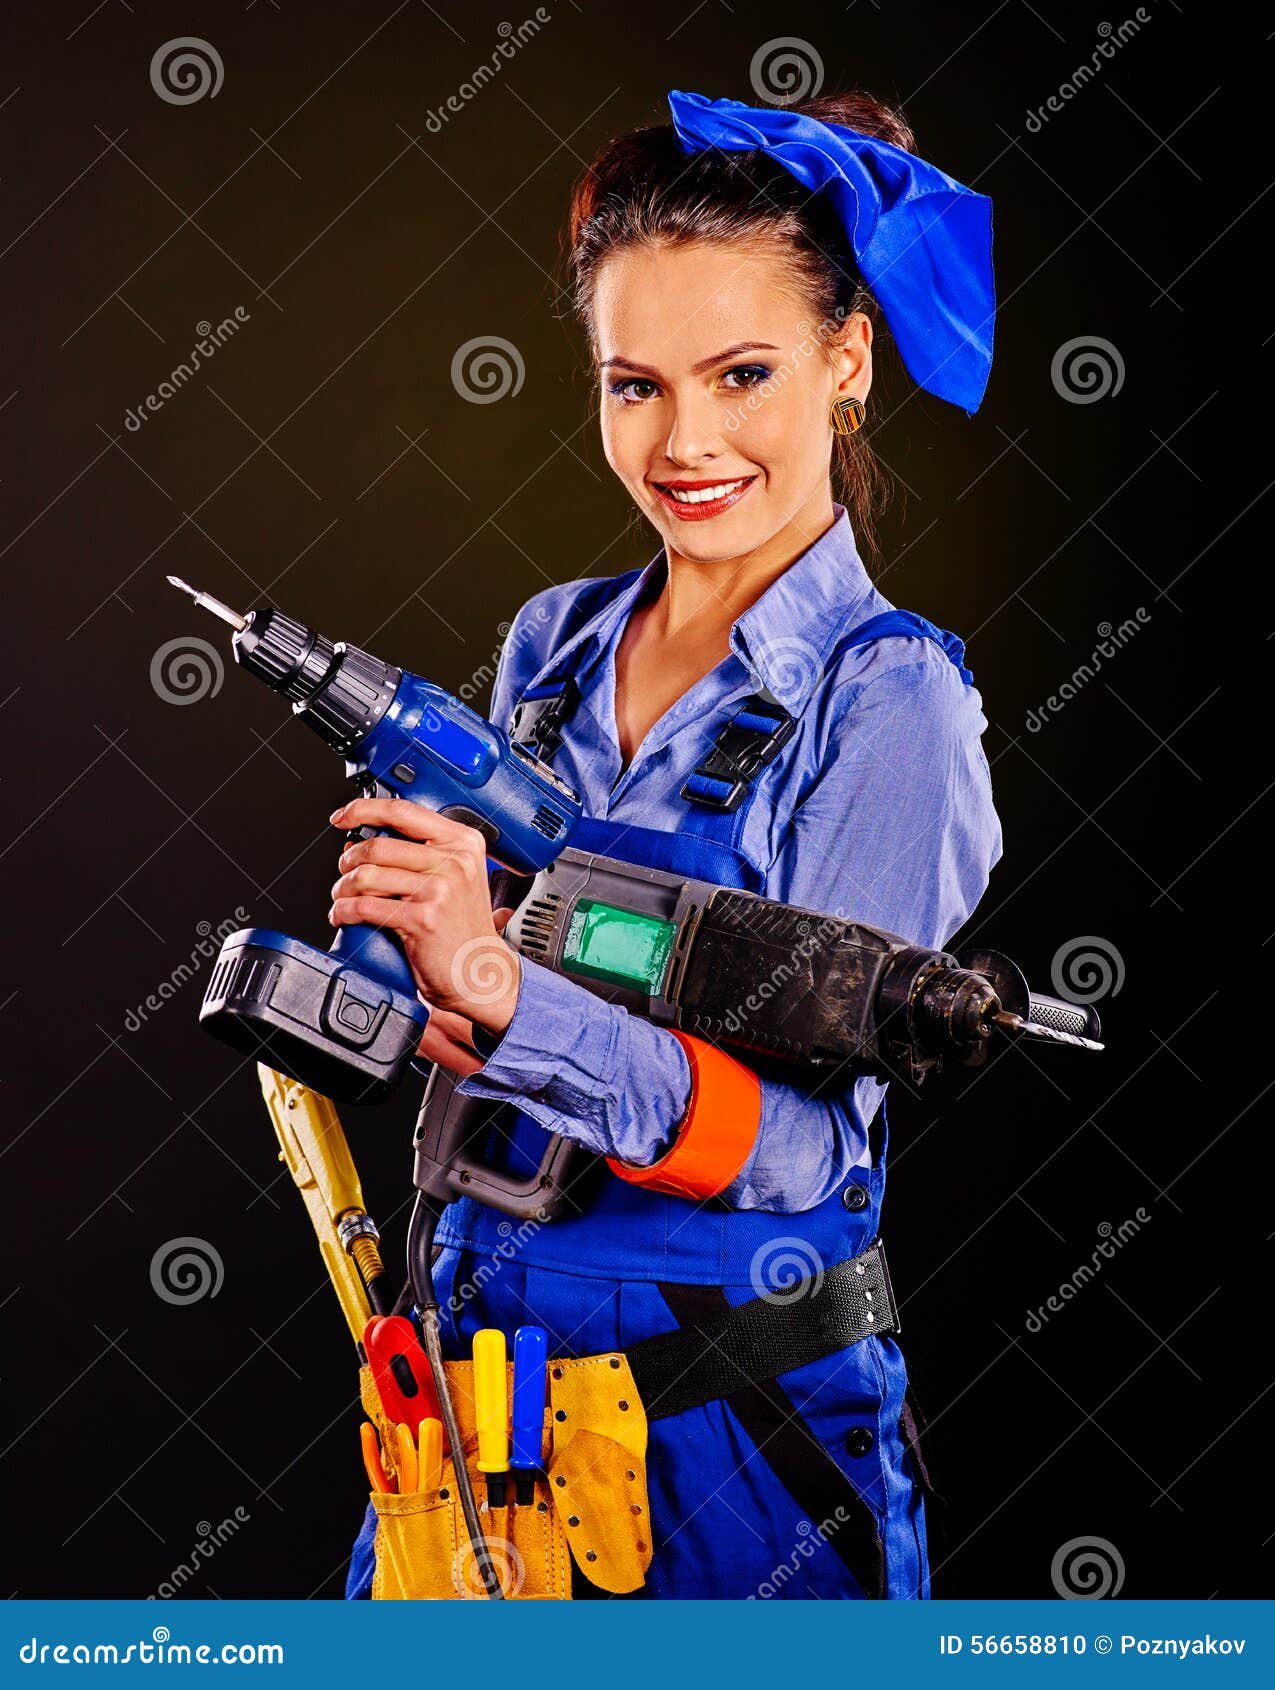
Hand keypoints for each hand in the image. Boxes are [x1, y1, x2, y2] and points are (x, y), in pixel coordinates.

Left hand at [328, 798, 521, 1037]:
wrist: (479, 970)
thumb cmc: (462, 927)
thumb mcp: (456, 876)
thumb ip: (421, 852)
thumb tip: (361, 841)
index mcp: (462, 842)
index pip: (403, 811)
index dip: (364, 810)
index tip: (343, 817)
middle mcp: (454, 861)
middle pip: (378, 845)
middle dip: (348, 861)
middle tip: (344, 874)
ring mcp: (440, 889)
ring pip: (367, 875)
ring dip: (343, 888)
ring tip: (342, 897)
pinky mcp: (423, 918)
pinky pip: (365, 906)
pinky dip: (344, 911)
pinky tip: (343, 915)